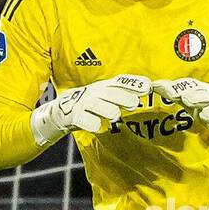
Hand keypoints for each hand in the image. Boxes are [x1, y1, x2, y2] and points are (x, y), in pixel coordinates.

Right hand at [30, 74, 151, 145]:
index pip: (120, 82)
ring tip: (115, 115)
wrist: (60, 112)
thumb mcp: (105, 96)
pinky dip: (90, 123)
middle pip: (110, 93)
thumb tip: (146, 90)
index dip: (133, 83)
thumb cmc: (89, 104)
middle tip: (135, 104)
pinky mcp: (72, 115)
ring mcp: (83, 103)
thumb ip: (123, 93)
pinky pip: (82, 119)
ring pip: (96, 105)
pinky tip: (97, 127)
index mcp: (103, 87)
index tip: (148, 87)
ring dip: (107, 109)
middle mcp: (94, 92)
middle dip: (123, 97)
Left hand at [153, 78, 208, 142]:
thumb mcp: (190, 99)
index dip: (179, 87)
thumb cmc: (207, 106)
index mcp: (203, 90)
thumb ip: (174, 93)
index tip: (166, 90)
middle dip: (196, 96)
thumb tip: (154, 84)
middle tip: (186, 98)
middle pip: (206, 94)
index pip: (191, 85)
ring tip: (204, 116)